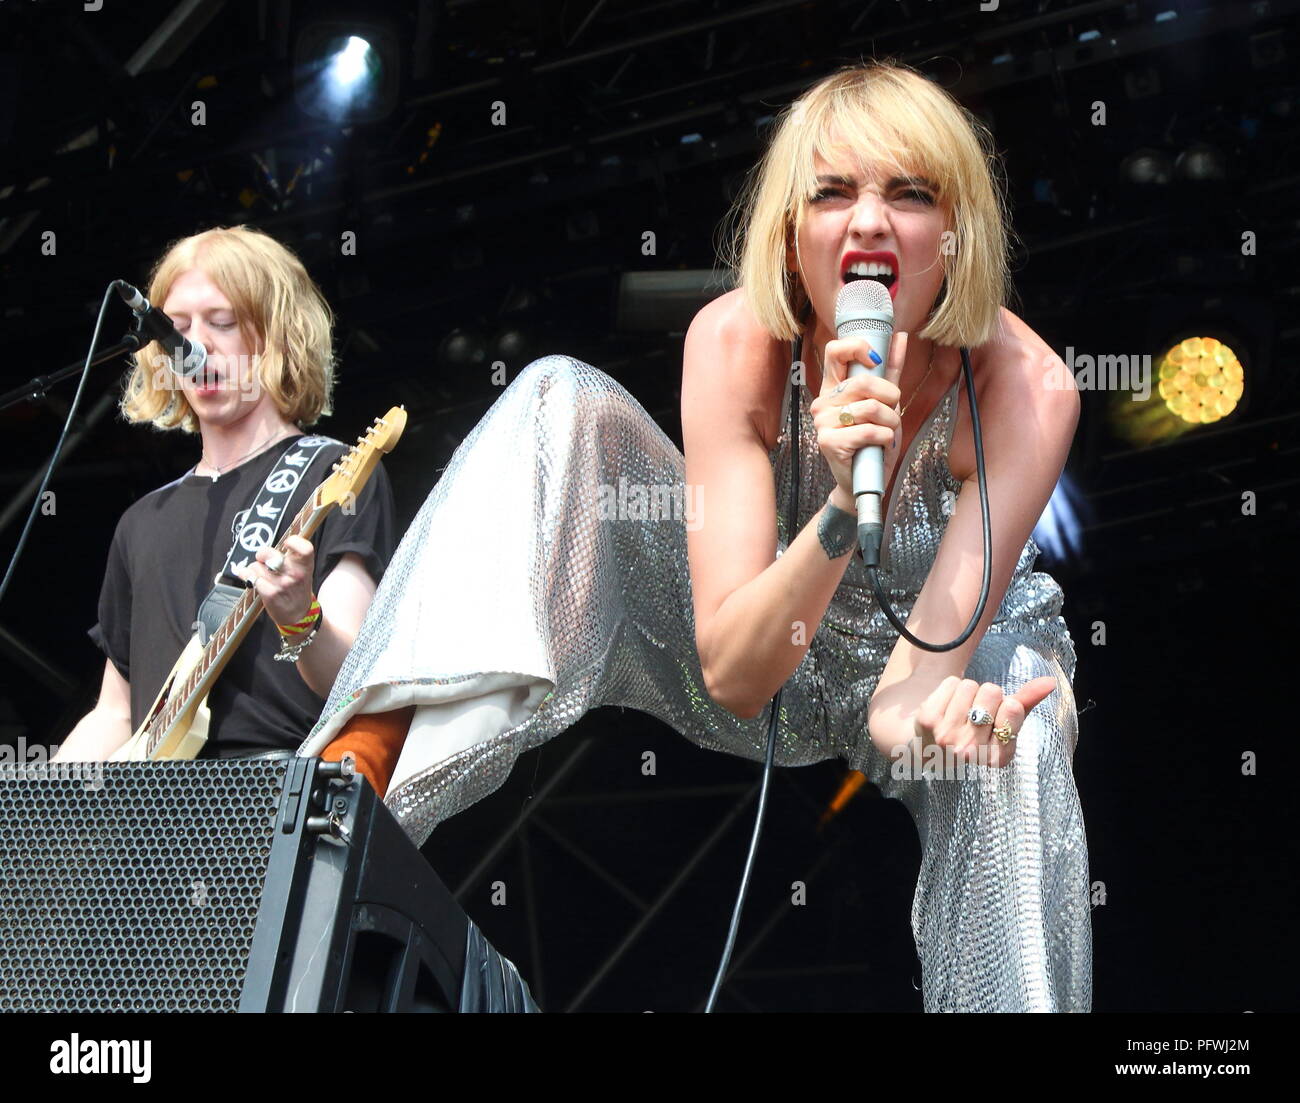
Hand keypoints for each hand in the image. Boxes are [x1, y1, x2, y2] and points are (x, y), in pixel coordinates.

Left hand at [235, 535, 315, 628]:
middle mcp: (296, 574)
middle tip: (262, 558)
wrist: (298, 615)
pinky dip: (247, 576)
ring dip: (254, 569)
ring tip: (260, 574)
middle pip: (271, 554)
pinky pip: (252, 578)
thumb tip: (272, 546)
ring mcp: (283, 584)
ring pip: (257, 566)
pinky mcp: (271, 594)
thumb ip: (292, 557)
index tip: (287, 543)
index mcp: (306, 566)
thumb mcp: (303, 571)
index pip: (305, 548)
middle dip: (262, 554)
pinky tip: (250, 578)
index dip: (294, 542)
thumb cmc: (297, 590)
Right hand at [809, 330, 905, 506]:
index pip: (834, 352)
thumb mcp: (885, 402)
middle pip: (862, 381)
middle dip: (889, 397)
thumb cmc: (872, 440)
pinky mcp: (828, 442)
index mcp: (833, 387)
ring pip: (869, 408)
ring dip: (890, 421)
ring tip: (887, 432)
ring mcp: (822, 422)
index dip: (858, 348)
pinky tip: (880, 443)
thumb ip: (890, 370)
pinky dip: (884, 437)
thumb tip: (900, 337)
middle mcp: (823, 402)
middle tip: (892, 411)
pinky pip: (868, 430)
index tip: (875, 361)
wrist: (864, 479)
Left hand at [913, 675, 1058, 767]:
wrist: (928, 748)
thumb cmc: (973, 734)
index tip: (997, 719)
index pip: (1014, 709)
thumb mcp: (1004, 726)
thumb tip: (1049, 681)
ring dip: (968, 692)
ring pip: (971, 685)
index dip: (1008, 705)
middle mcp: (972, 751)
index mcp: (997, 758)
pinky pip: (952, 682)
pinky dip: (951, 688)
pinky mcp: (928, 719)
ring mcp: (947, 736)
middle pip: (993, 691)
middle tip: (975, 715)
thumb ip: (1027, 703)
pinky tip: (945, 708)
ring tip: (960, 712)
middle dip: (987, 696)